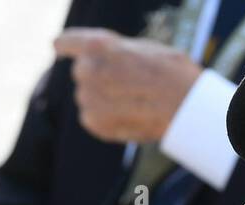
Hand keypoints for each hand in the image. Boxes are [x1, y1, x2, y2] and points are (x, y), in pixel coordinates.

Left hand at [54, 28, 201, 143]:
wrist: (185, 107)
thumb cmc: (173, 74)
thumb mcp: (144, 49)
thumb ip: (116, 52)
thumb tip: (108, 60)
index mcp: (98, 45)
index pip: (67, 42)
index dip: (65, 46)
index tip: (59, 49)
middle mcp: (87, 69)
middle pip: (82, 72)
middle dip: (98, 78)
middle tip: (128, 86)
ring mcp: (88, 97)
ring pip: (88, 97)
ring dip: (104, 100)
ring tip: (134, 103)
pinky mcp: (92, 121)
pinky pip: (92, 119)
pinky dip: (106, 120)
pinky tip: (129, 117)